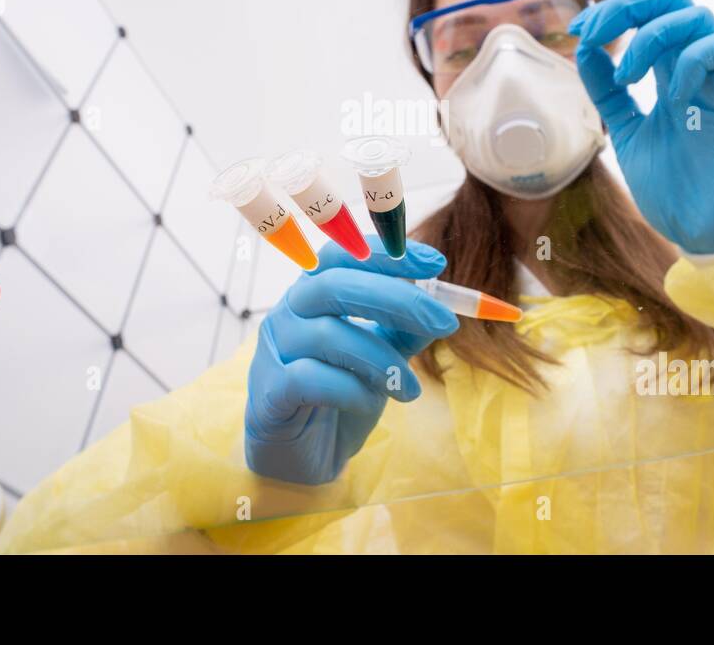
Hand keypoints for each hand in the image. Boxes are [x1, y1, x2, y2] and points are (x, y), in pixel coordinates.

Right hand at [244, 236, 457, 484]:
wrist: (300, 460)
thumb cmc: (339, 398)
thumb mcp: (381, 358)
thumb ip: (404, 330)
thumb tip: (442, 307)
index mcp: (313, 294)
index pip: (342, 254)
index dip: (386, 254)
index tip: (436, 263)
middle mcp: (288, 312)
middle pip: (335, 285)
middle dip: (397, 299)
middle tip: (445, 323)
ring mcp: (274, 350)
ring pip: (330, 335)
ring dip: (382, 360)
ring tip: (411, 388)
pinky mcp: (268, 391)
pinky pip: (311, 378)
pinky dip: (351, 390)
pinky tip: (368, 405)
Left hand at [570, 0, 713, 254]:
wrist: (706, 233)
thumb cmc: (675, 188)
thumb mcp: (628, 132)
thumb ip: (608, 93)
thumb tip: (585, 49)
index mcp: (670, 73)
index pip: (647, 17)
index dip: (611, 13)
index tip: (578, 30)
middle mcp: (698, 68)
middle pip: (672, 1)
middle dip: (628, 6)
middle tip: (595, 33)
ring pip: (698, 15)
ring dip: (652, 36)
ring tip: (628, 77)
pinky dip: (692, 59)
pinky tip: (672, 94)